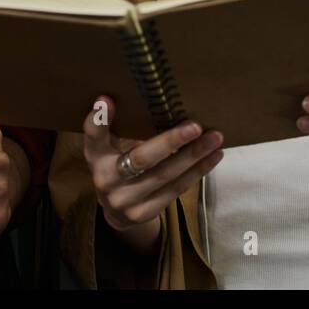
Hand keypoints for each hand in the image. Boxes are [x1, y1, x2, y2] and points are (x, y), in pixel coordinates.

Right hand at [83, 95, 222, 250]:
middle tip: (196, 125)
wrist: (116, 209)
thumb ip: (124, 124)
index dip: (98, 119)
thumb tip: (156, 94)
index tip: (106, 99)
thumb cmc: (120, 163)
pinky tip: (213, 156)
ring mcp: (124, 200)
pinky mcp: (142, 214)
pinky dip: (198, 171)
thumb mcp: (112, 144)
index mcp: (96, 155)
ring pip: (165, 175)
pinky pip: (176, 190)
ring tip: (215, 138)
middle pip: (141, 159)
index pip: (93, 135)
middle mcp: (105, 178)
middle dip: (171, 141)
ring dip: (194, 156)